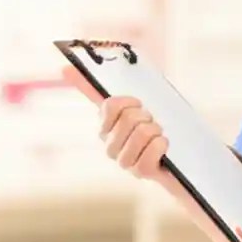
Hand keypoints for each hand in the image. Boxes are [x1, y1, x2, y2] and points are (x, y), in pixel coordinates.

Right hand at [62, 66, 170, 182]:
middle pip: (130, 117)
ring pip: (142, 133)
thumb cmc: (151, 127)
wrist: (177, 156)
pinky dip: (161, 145)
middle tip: (151, 122)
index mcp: (105, 124)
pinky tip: (162, 147)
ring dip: (156, 131)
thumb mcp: (133, 104)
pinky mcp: (139, 172)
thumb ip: (103, 89)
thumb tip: (64, 68)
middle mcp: (109, 144)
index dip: (127, 101)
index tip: (138, 102)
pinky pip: (151, 152)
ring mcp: (123, 160)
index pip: (109, 105)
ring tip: (157, 136)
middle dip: (147, 116)